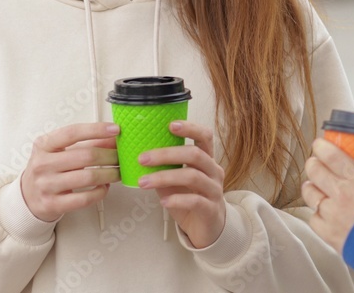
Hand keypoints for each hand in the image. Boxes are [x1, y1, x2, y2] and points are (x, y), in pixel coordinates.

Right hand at [20, 122, 121, 221]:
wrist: (27, 196)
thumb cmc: (48, 169)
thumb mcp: (60, 150)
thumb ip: (86, 143)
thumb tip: (114, 138)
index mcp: (44, 145)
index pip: (72, 132)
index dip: (96, 130)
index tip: (115, 129)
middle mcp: (42, 164)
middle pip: (86, 156)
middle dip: (110, 155)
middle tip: (121, 156)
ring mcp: (46, 185)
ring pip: (88, 177)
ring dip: (109, 174)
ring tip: (117, 172)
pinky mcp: (52, 204)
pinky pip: (84, 198)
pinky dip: (100, 192)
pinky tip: (104, 187)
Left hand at [136, 121, 225, 248]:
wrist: (208, 229)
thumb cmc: (190, 199)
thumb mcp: (177, 180)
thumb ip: (165, 168)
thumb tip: (138, 154)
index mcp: (207, 160)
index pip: (205, 136)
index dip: (190, 128)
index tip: (170, 124)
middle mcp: (214, 171)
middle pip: (195, 154)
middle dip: (166, 154)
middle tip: (142, 158)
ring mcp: (215, 190)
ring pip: (192, 176)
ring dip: (164, 177)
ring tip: (143, 182)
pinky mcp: (211, 210)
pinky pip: (195, 201)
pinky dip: (177, 199)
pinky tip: (163, 202)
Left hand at [301, 139, 353, 254]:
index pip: (331, 155)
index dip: (322, 146)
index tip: (319, 144)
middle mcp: (341, 193)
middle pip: (314, 170)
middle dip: (313, 163)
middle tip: (316, 163)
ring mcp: (331, 213)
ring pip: (309, 192)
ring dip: (310, 186)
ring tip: (314, 185)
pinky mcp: (327, 232)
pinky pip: (313, 218)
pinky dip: (315, 213)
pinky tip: (321, 212)